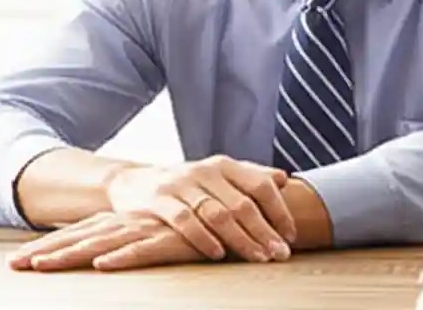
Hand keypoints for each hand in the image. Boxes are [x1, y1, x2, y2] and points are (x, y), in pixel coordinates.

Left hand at [8, 212, 204, 271]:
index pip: (77, 234)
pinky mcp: (172, 240)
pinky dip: (122, 257)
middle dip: (45, 251)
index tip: (16, 260)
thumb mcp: (157, 234)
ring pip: (102, 244)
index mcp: (123, 222)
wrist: (237, 210)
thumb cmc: (194, 227)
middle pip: (79, 238)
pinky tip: (101, 266)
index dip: (47, 246)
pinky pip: (144, 250)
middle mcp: (129, 223)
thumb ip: (134, 241)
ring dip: (70, 255)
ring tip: (41, 266)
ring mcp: (148, 230)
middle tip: (13, 265)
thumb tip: (102, 255)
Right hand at [103, 155, 294, 262]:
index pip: (259, 185)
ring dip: (241, 239)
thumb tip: (283, 179)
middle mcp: (204, 171)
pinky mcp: (159, 200)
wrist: (132, 182)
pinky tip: (218, 253)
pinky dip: (203, 239)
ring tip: (257, 257)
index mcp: (223, 165)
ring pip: (217, 214)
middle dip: (264, 232)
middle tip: (280, 254)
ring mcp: (180, 185)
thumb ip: (249, 175)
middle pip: (241, 204)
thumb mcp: (216, 174)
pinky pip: (185, 222)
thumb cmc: (184, 184)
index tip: (290, 235)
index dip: (278, 210)